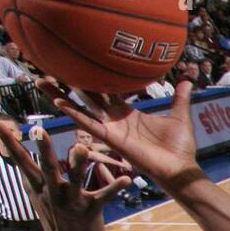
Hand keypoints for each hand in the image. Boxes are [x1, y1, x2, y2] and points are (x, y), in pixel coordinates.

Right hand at [0, 123, 126, 230]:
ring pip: (75, 180)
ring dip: (78, 164)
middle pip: (47, 167)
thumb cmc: (54, 216)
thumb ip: (28, 172)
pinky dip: (115, 187)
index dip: (8, 142)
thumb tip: (11, 151)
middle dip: (43, 149)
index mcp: (40, 186)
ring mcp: (72, 201)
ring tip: (81, 147)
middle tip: (38, 130)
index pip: (20, 160)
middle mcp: (54, 192)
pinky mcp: (91, 210)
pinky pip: (104, 196)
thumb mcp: (37, 194)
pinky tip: (127, 178)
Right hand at [39, 78, 200, 187]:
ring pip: (80, 108)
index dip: (91, 77)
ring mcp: (111, 129)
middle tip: (50, 65)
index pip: (105, 90)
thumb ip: (180, 98)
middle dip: (68, 82)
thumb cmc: (179, 148)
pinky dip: (73, 114)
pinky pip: (89, 125)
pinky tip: (57, 103)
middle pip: (86, 96)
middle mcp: (115, 120)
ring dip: (60, 96)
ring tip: (41, 81)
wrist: (180, 169)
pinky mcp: (112, 140)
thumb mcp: (179, 115)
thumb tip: (188, 79)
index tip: (78, 61)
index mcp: (128, 113)